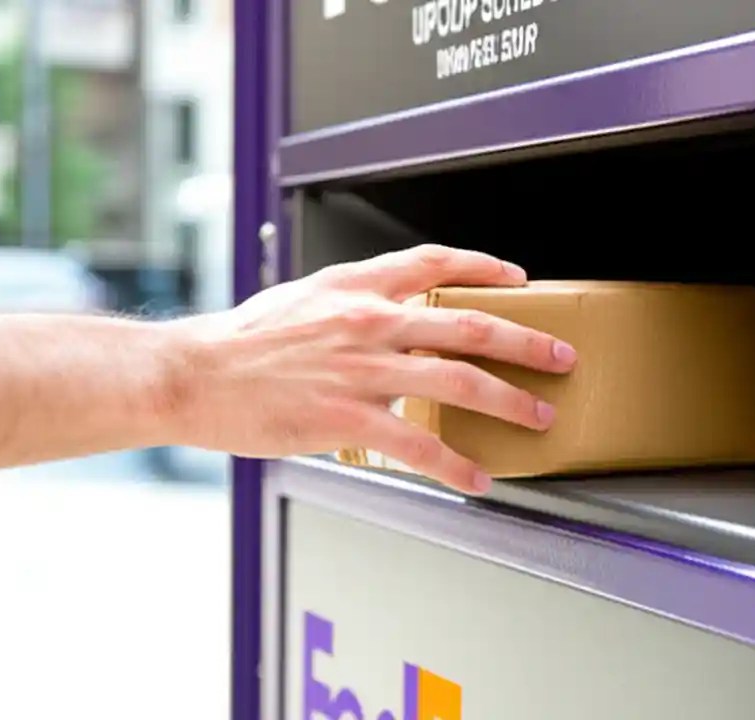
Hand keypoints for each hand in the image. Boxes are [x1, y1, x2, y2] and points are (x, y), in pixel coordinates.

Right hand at [166, 244, 576, 493]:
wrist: (192, 374)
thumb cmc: (240, 343)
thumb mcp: (300, 300)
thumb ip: (349, 304)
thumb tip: (387, 314)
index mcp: (355, 285)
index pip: (434, 262)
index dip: (484, 267)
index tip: (519, 279)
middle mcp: (368, 320)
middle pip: (468, 324)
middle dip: (525, 342)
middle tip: (561, 356)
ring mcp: (362, 369)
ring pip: (458, 381)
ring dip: (510, 402)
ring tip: (540, 417)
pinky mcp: (348, 418)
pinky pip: (419, 446)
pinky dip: (455, 465)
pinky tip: (477, 478)